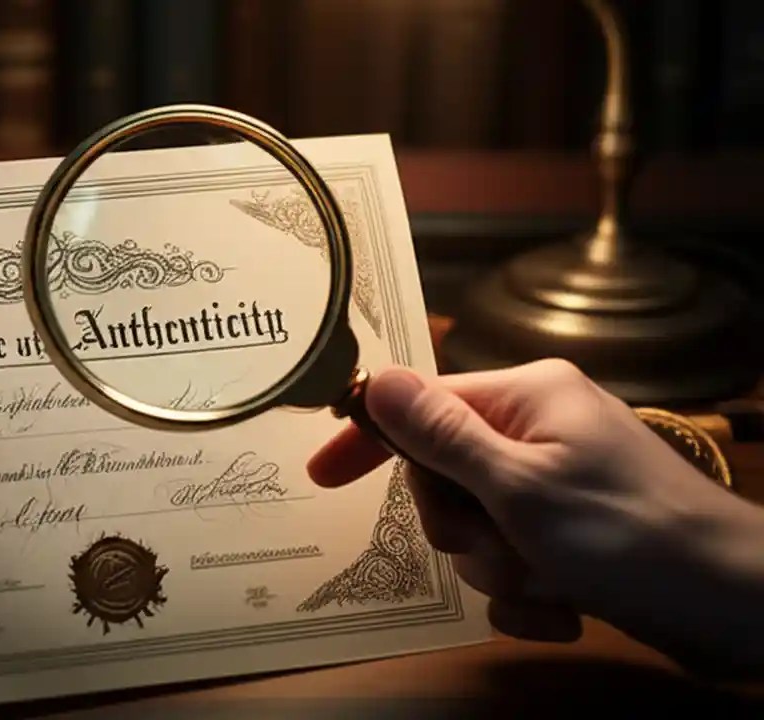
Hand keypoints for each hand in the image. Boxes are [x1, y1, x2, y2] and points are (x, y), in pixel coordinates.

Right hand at [309, 359, 763, 678]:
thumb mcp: (519, 485)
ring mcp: (555, 486)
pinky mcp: (571, 536)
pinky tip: (566, 610)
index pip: (421, 405)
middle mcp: (537, 432)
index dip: (371, 440)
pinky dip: (529, 596)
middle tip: (501, 545)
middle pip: (443, 477)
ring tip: (551, 581)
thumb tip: (376, 378)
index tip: (322, 476)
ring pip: (474, 529)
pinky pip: (510, 564)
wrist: (733, 604)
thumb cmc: (628, 533)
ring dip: (501, 570)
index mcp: (526, 398)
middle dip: (463, 528)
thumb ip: (440, 434)